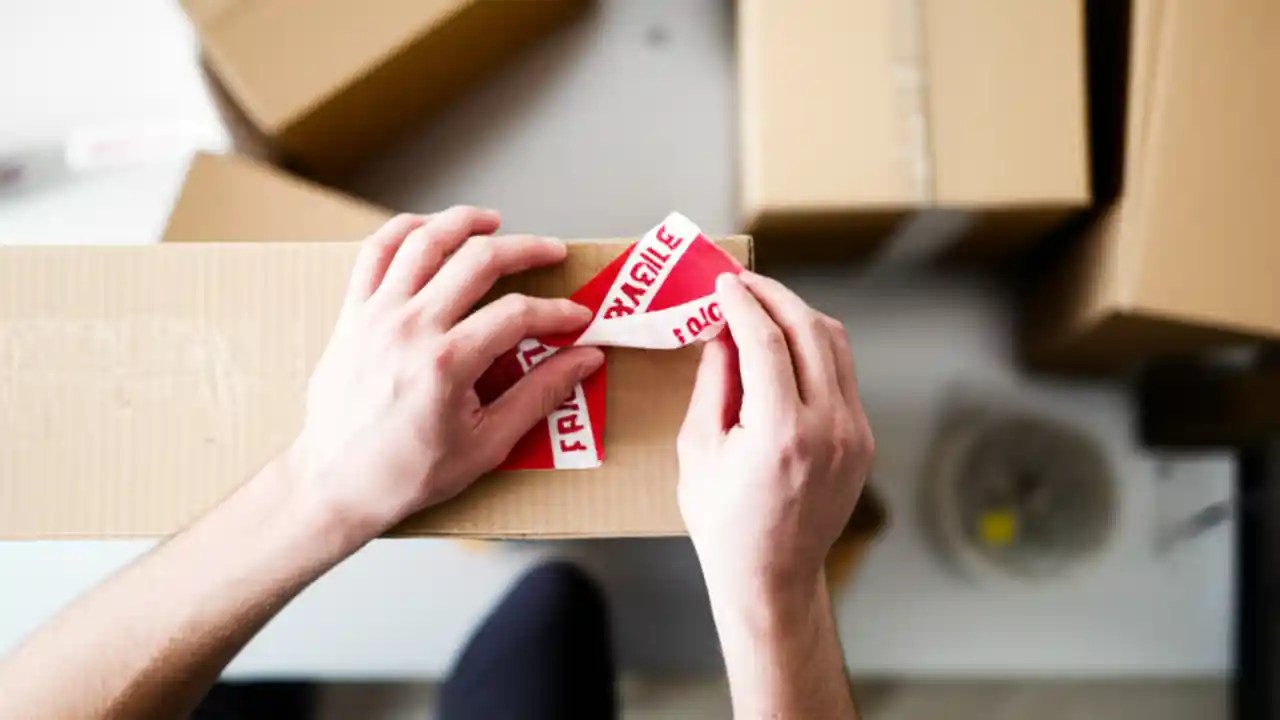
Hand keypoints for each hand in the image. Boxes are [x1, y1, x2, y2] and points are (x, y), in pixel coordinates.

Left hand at [289, 208, 604, 541]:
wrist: (334, 484)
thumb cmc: (408, 473)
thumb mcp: (486, 444)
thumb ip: (538, 395)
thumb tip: (584, 360)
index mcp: (446, 363)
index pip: (517, 315)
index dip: (557, 312)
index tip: (578, 318)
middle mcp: (409, 328)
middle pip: (477, 260)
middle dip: (526, 250)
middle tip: (552, 252)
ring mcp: (375, 315)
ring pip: (423, 241)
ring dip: (464, 221)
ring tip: (494, 221)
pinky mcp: (352, 314)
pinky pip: (375, 253)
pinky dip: (405, 230)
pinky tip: (431, 229)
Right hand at [677, 271, 873, 600]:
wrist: (772, 575)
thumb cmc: (724, 521)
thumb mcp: (698, 449)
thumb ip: (713, 383)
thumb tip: (723, 331)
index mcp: (780, 433)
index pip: (765, 340)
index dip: (742, 302)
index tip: (723, 281)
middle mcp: (828, 428)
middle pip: (809, 330)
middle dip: (774, 295)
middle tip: (743, 282)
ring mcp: (854, 433)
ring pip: (836, 345)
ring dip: (799, 316)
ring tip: (763, 307)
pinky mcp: (864, 440)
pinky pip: (843, 374)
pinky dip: (815, 349)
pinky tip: (785, 347)